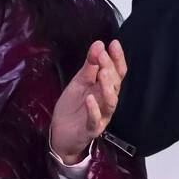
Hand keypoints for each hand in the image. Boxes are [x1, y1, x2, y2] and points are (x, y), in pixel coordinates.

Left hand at [50, 40, 127, 165]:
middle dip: (111, 68)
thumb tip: (99, 44)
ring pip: (110, 101)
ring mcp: (101, 115)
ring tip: (103, 74)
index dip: (117, 58)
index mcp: (105, 88)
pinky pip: (95, 119)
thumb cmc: (72, 108)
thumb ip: (89, 65)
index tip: (114, 44)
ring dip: (108, 87)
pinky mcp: (91, 128)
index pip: (117, 71)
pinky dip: (93, 109)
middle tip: (103, 56)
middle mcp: (107, 101)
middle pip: (115, 84)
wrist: (61, 134)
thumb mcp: (79, 82)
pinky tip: (89, 98)